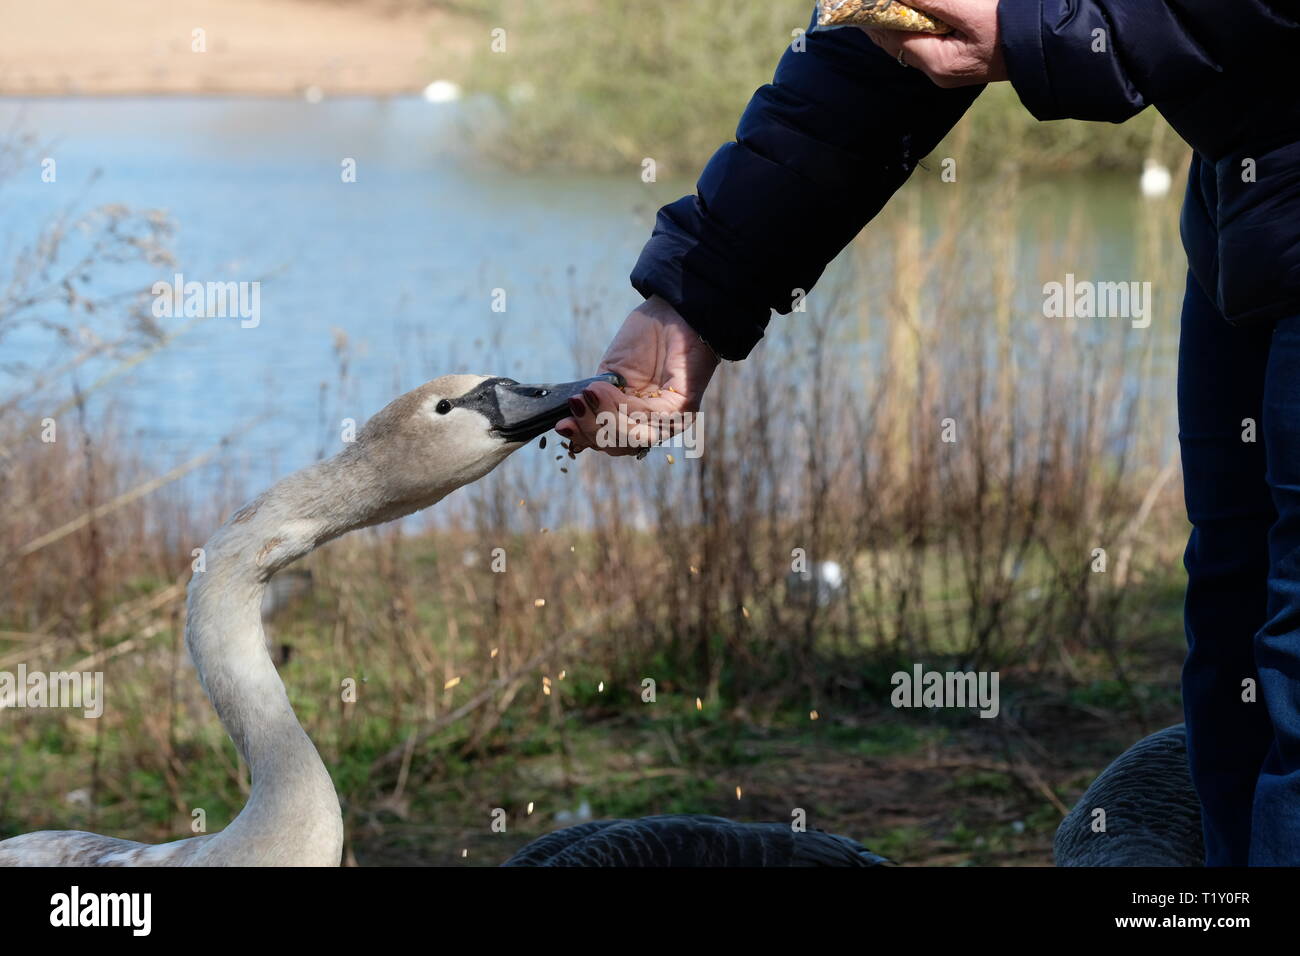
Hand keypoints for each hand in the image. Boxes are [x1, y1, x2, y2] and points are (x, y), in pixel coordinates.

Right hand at [556, 295, 718, 456]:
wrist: (672, 312)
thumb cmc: (644, 339)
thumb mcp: (609, 374)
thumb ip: (595, 400)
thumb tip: (568, 423)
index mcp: (635, 419)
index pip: (608, 441)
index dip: (583, 436)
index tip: (560, 426)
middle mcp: (653, 425)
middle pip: (617, 445)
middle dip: (590, 428)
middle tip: (576, 404)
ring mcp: (669, 421)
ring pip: (630, 438)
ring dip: (603, 416)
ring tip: (590, 393)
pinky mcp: (681, 410)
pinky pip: (646, 421)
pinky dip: (619, 407)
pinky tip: (603, 389)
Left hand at [863, 0, 1006, 87]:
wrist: (1047, 43)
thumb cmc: (1011, 26)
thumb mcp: (969, 10)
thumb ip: (932, 2)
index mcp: (938, 64)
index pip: (893, 38)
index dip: (876, 17)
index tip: (863, 3)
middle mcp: (938, 72)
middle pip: (898, 43)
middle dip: (882, 20)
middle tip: (867, 4)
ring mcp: (948, 69)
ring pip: (911, 42)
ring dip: (899, 22)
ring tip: (884, 6)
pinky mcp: (958, 60)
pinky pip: (927, 41)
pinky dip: (916, 25)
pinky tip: (912, 13)